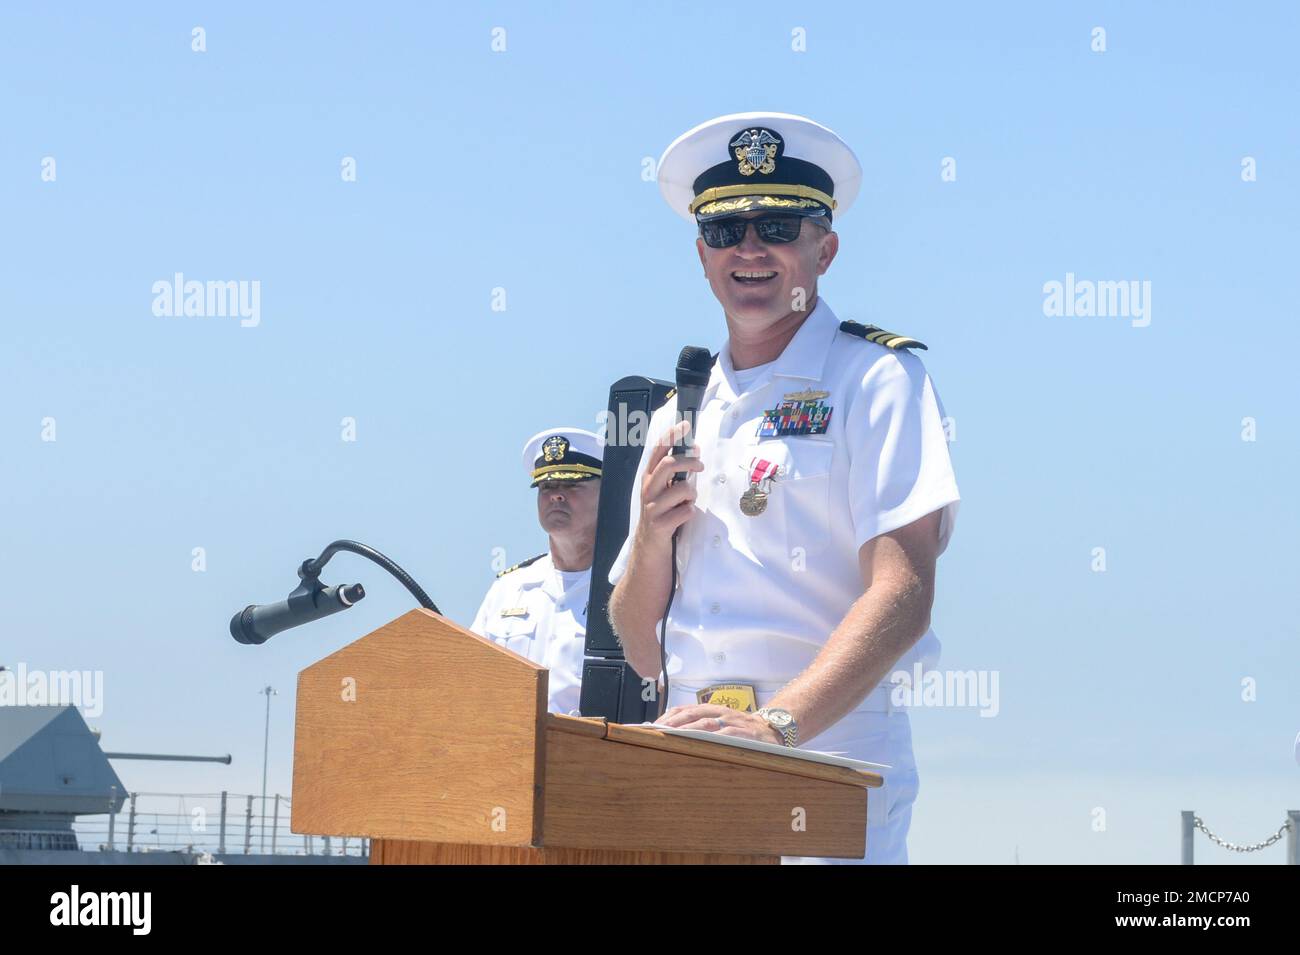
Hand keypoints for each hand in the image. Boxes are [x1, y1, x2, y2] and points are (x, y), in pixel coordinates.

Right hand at [634, 420, 703, 550]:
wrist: (648, 546)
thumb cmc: (661, 512)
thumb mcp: (663, 489)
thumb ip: (676, 471)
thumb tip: (695, 449)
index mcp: (649, 478)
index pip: (658, 450)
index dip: (671, 435)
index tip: (686, 424)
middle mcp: (648, 489)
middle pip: (669, 465)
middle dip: (689, 462)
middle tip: (700, 466)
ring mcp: (652, 508)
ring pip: (682, 489)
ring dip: (692, 494)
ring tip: (688, 501)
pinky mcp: (659, 525)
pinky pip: (685, 512)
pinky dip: (690, 512)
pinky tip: (684, 516)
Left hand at [655, 704, 782, 744]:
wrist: (772, 730)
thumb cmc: (741, 730)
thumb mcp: (722, 723)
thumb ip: (703, 725)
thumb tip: (673, 733)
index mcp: (713, 709)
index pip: (686, 709)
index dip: (669, 716)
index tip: (652, 725)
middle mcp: (721, 713)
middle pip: (692, 715)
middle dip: (673, 723)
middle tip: (656, 732)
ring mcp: (732, 723)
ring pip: (705, 724)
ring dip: (686, 730)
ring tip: (670, 737)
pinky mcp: (743, 734)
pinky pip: (724, 736)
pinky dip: (710, 739)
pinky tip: (697, 745)